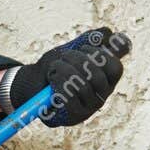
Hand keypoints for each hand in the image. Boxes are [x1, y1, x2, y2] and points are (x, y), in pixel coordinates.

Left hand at [10, 26, 126, 126]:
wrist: (33, 83)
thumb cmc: (57, 66)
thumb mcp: (73, 48)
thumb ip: (91, 39)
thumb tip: (110, 33)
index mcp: (107, 78)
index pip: (116, 68)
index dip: (101, 55)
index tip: (83, 48)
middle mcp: (103, 94)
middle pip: (98, 76)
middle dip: (77, 60)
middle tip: (64, 56)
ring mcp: (90, 107)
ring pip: (83, 87)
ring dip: (65, 70)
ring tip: (55, 66)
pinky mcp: (76, 116)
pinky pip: (71, 99)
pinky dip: (59, 84)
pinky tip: (53, 78)